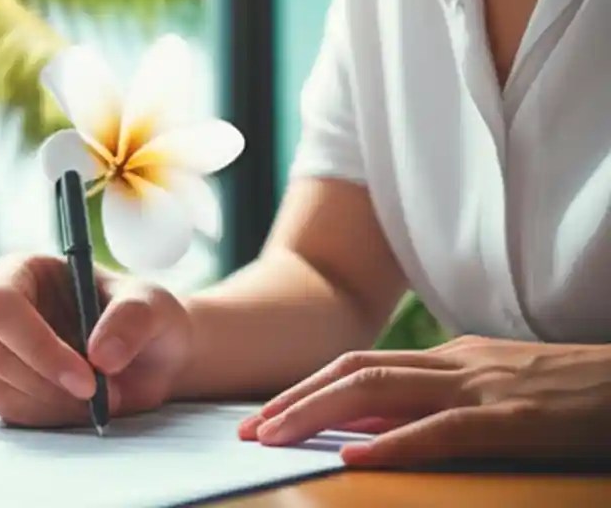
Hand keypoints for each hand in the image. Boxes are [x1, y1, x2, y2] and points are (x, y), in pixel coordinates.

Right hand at [0, 253, 189, 426]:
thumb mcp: (154, 305)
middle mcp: (2, 310)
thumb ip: (132, 319)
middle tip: (102, 396)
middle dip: (51, 382)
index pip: (1, 303)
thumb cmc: (147, 319)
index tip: (86, 376)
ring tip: (102, 396)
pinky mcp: (5, 389)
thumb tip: (100, 357)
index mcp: (25, 272)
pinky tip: (83, 407)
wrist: (155, 361)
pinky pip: (12, 413)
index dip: (36, 342)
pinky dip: (51, 418)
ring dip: (55, 404)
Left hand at [239, 335, 610, 466]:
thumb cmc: (569, 396)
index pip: (357, 367)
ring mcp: (483, 387)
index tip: (262, 418)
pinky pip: (443, 428)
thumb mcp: (493, 392)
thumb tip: (367, 430)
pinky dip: (394, 443)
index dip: (303, 390)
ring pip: (381, 390)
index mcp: (448, 358)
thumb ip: (432, 405)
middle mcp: (455, 364)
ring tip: (276, 440)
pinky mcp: (514, 418)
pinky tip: (356, 459)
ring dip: (319, 414)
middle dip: (293, 400)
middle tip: (248, 433)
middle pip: (353, 372)